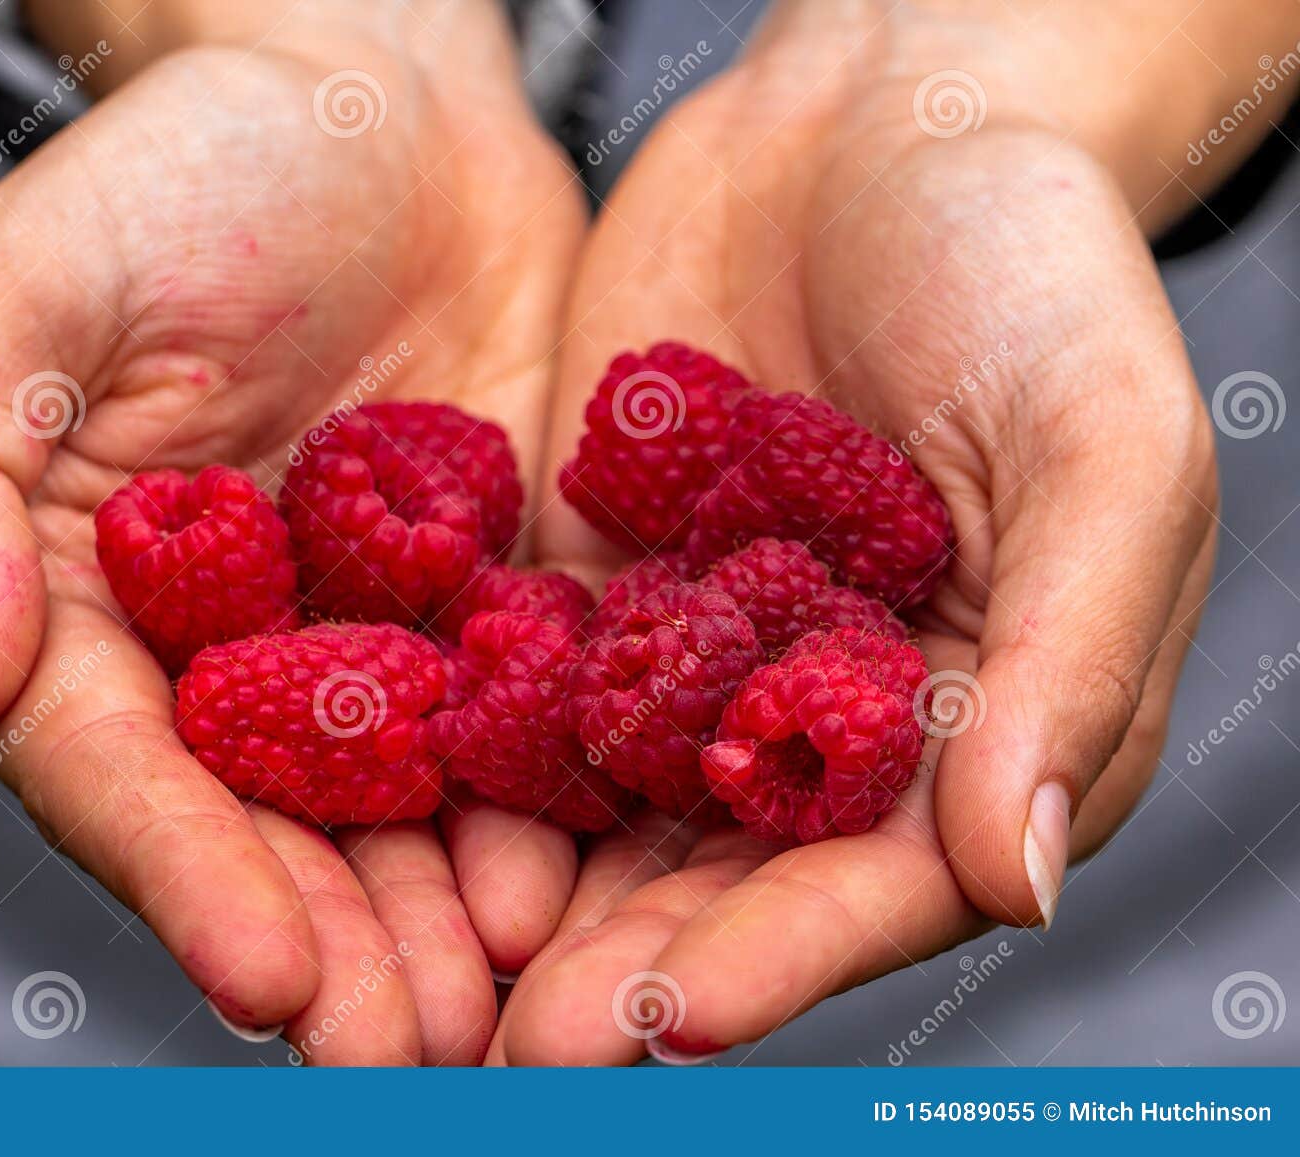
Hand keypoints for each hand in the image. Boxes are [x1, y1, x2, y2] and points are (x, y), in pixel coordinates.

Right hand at [0, 2, 584, 1063]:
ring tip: (506, 1013)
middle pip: (270, 828)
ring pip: (401, 808)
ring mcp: (370, 635)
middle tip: (405, 1054)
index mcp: (96, 603)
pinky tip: (580, 878)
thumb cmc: (179, 176)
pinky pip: (513, 719)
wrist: (371, 114)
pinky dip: (542, 803)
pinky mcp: (489, 600)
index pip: (123, 772)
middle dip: (336, 946)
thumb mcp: (24, 291)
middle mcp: (232, 648)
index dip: (188, 879)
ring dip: (445, 919)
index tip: (266, 981)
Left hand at [498, 0, 1221, 1062]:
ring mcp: (706, 655)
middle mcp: (830, 714)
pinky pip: (538, 692)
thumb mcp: (1100, 442)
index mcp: (974, 715)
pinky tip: (410, 822)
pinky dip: (483, 763)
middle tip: (528, 1049)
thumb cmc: (1027, 267)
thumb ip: (1067, 660)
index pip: (881, 876)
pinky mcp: (604, 587)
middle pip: (731, 874)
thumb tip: (1018, 877)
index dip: (788, 952)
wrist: (872, 129)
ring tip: (451, 983)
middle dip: (635, 967)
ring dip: (540, 904)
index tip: (683, 1016)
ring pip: (618, 813)